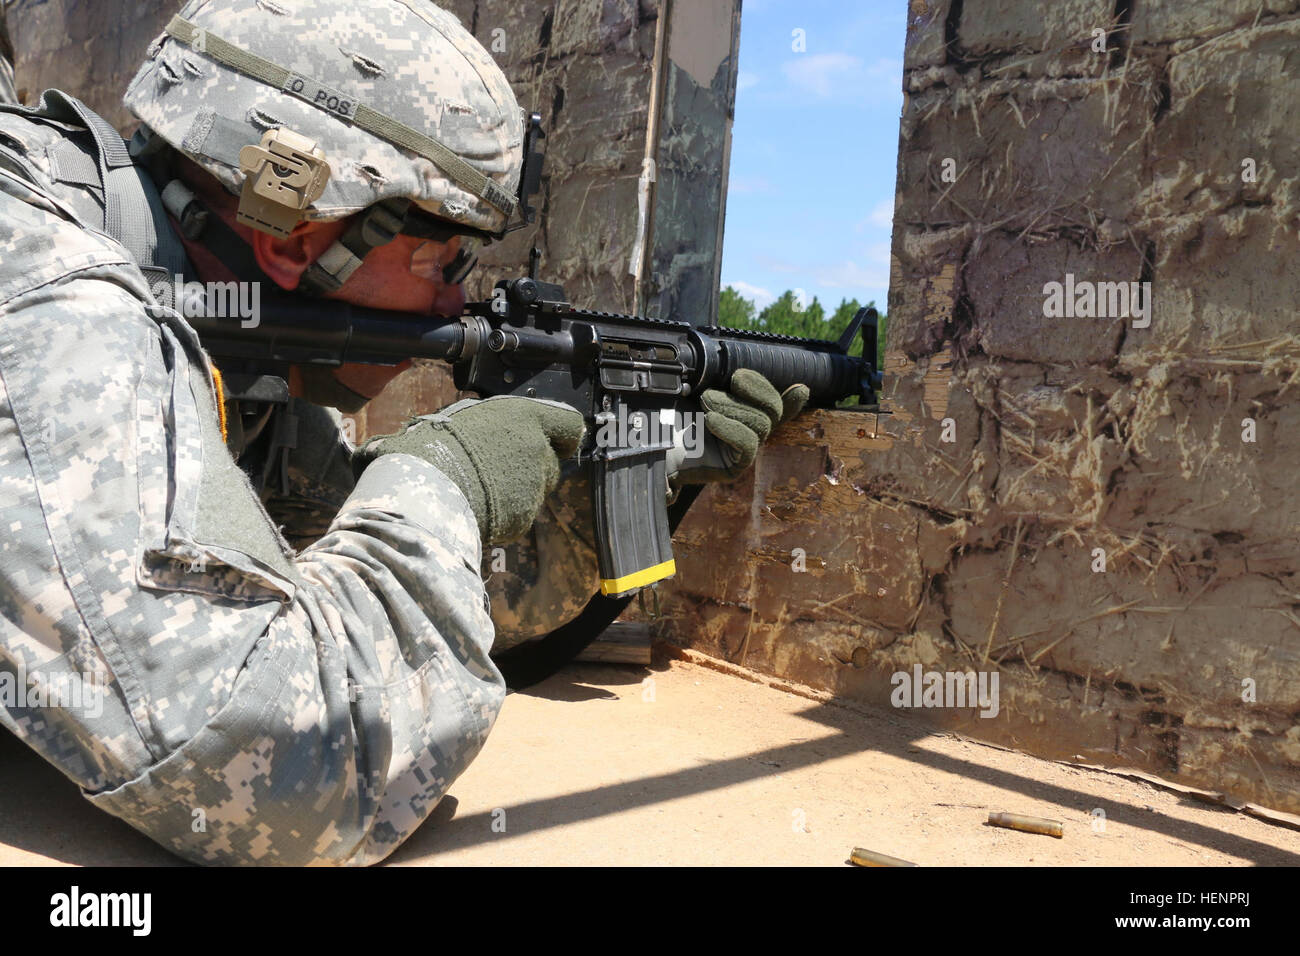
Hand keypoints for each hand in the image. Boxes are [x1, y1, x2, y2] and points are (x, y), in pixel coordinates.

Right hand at [356, 396, 584, 543]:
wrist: (426, 486)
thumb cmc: (436, 446)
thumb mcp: (469, 418)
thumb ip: (498, 426)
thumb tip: (498, 431)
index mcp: (525, 416)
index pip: (568, 424)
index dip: (562, 435)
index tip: (556, 441)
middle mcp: (537, 448)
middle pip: (552, 462)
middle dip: (533, 467)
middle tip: (500, 469)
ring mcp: (534, 485)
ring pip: (536, 491)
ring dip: (518, 491)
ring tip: (482, 488)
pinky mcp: (523, 516)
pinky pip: (519, 515)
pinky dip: (505, 514)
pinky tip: (479, 506)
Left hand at [668, 369, 808, 484]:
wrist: (646, 442)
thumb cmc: (669, 414)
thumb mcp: (696, 389)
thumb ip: (722, 381)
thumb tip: (740, 376)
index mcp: (744, 411)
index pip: (777, 405)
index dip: (793, 401)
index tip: (801, 388)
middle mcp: (748, 431)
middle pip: (772, 410)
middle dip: (752, 391)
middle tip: (724, 383)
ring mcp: (743, 451)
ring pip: (760, 425)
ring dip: (733, 407)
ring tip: (705, 401)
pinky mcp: (734, 467)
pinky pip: (747, 445)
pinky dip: (732, 428)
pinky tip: (711, 420)